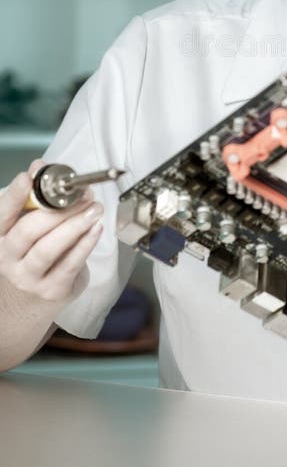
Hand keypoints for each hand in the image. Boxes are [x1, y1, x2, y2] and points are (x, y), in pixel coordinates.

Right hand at [0, 159, 103, 304]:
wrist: (30, 300)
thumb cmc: (32, 252)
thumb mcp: (28, 226)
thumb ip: (35, 197)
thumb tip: (40, 166)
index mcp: (1, 236)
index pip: (3, 214)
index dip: (16, 195)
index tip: (30, 177)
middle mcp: (9, 258)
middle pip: (28, 231)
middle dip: (58, 209)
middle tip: (84, 195)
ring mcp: (29, 276)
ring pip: (48, 249)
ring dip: (74, 225)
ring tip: (94, 209)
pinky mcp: (52, 289)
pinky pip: (70, 264)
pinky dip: (85, 244)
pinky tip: (97, 229)